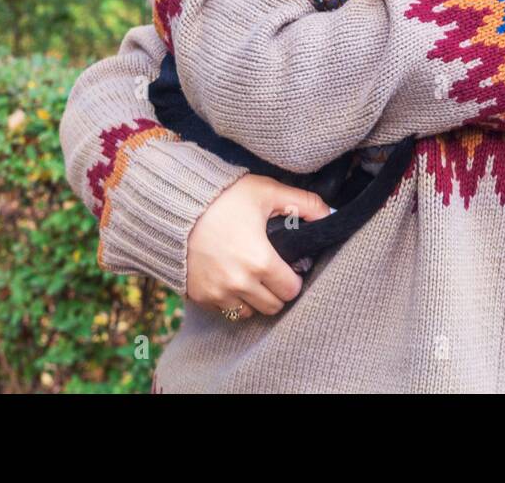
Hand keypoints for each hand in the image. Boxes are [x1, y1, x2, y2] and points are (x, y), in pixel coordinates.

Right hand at [184, 174, 330, 319]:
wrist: (173, 204)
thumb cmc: (223, 197)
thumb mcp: (266, 191)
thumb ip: (304, 203)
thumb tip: (330, 213)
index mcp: (260, 261)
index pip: (291, 290)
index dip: (294, 278)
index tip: (289, 267)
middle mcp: (239, 284)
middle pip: (272, 306)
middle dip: (276, 291)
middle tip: (272, 271)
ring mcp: (217, 293)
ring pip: (248, 312)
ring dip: (254, 299)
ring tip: (251, 275)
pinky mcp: (199, 296)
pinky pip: (223, 310)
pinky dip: (230, 299)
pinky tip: (229, 277)